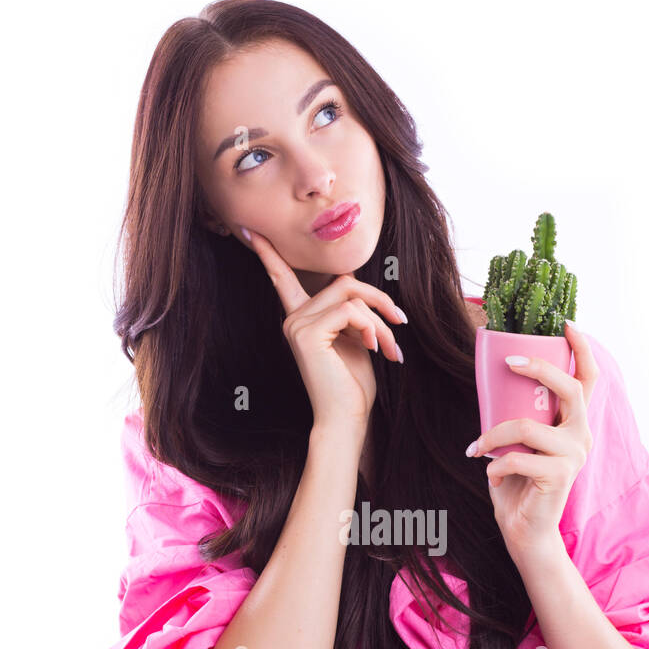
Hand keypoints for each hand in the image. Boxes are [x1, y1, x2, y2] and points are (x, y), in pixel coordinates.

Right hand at [241, 227, 405, 431]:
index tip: (248, 229)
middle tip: (400, 326)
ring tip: (391, 348)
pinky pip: (349, 311)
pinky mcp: (307, 333)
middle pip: (345, 282)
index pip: (283, 278)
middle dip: (379, 302)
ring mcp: (297, 324)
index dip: (268, 253)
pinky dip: (371, 327)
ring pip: (351, 296)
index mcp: (301, 318)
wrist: (345, 418)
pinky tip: (376, 348)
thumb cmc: (352, 384)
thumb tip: (357, 282)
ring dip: (380, 321)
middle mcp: (294, 318)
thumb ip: (352, 310)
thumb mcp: (355, 338)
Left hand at [466, 321, 599, 554]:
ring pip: (529, 426)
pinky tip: (491, 477)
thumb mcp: (518, 442)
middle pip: (570, 388)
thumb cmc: (517, 483)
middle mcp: (581, 434)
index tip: (566, 324)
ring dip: (493, 436)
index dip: (582, 350)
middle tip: (510, 362)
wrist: (524, 529)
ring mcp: (574, 455)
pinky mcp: (560, 476)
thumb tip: (494, 378)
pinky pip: (519, 458)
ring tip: (476, 448)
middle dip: (539, 368)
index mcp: (574, 422)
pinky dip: (496, 466)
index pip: (588, 379)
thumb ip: (518, 415)